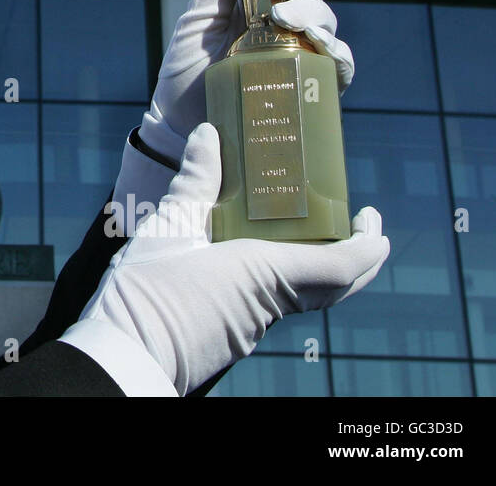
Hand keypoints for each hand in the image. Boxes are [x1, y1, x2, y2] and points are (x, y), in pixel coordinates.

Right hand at [81, 124, 389, 395]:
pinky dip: (278, 277)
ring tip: (294, 228)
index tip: (372, 219)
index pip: (341, 266)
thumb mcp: (169, 228)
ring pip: (300, 295)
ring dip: (311, 264)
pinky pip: (270, 303)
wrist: (122, 360)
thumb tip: (209, 135)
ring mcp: (250, 326)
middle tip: (352, 225)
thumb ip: (195, 183)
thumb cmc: (147, 294)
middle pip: (332, 286)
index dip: (367, 245)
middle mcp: (269, 305)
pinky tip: (246, 257)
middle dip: (352, 257)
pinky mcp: (230, 336)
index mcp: (264, 274)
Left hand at [139, 0, 353, 166]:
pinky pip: (339, 65)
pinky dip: (335, 50)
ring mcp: (302, 53)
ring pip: (328, 19)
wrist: (179, 127)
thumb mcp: (199, 17)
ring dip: (312, 10)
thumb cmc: (187, 72)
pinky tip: (318, 44)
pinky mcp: (310, 87)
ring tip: (281, 17)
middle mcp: (289, 23)